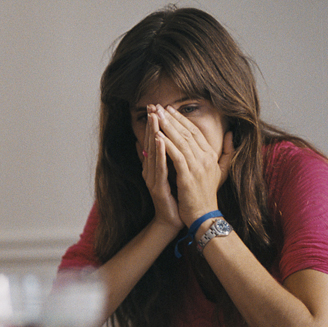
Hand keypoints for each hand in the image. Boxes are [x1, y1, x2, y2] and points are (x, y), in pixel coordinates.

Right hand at [142, 105, 182, 230]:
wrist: (175, 220)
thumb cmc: (177, 197)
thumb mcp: (173, 174)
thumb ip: (168, 159)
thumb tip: (162, 143)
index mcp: (156, 166)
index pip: (155, 141)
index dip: (155, 124)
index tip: (157, 107)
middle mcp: (151, 170)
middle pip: (150, 143)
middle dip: (152, 124)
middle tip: (152, 106)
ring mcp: (152, 178)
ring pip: (152, 152)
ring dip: (153, 133)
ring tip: (155, 117)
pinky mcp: (157, 186)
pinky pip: (159, 166)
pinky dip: (158, 152)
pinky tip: (159, 140)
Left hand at [153, 105, 233, 225]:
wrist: (204, 216)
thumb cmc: (207, 195)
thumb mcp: (220, 171)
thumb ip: (226, 152)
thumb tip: (231, 133)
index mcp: (210, 156)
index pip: (195, 132)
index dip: (182, 119)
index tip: (170, 109)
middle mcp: (206, 159)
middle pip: (187, 133)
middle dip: (172, 118)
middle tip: (159, 106)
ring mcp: (198, 167)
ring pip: (181, 142)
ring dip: (167, 127)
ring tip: (156, 116)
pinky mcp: (188, 177)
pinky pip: (177, 157)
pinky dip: (167, 145)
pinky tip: (158, 136)